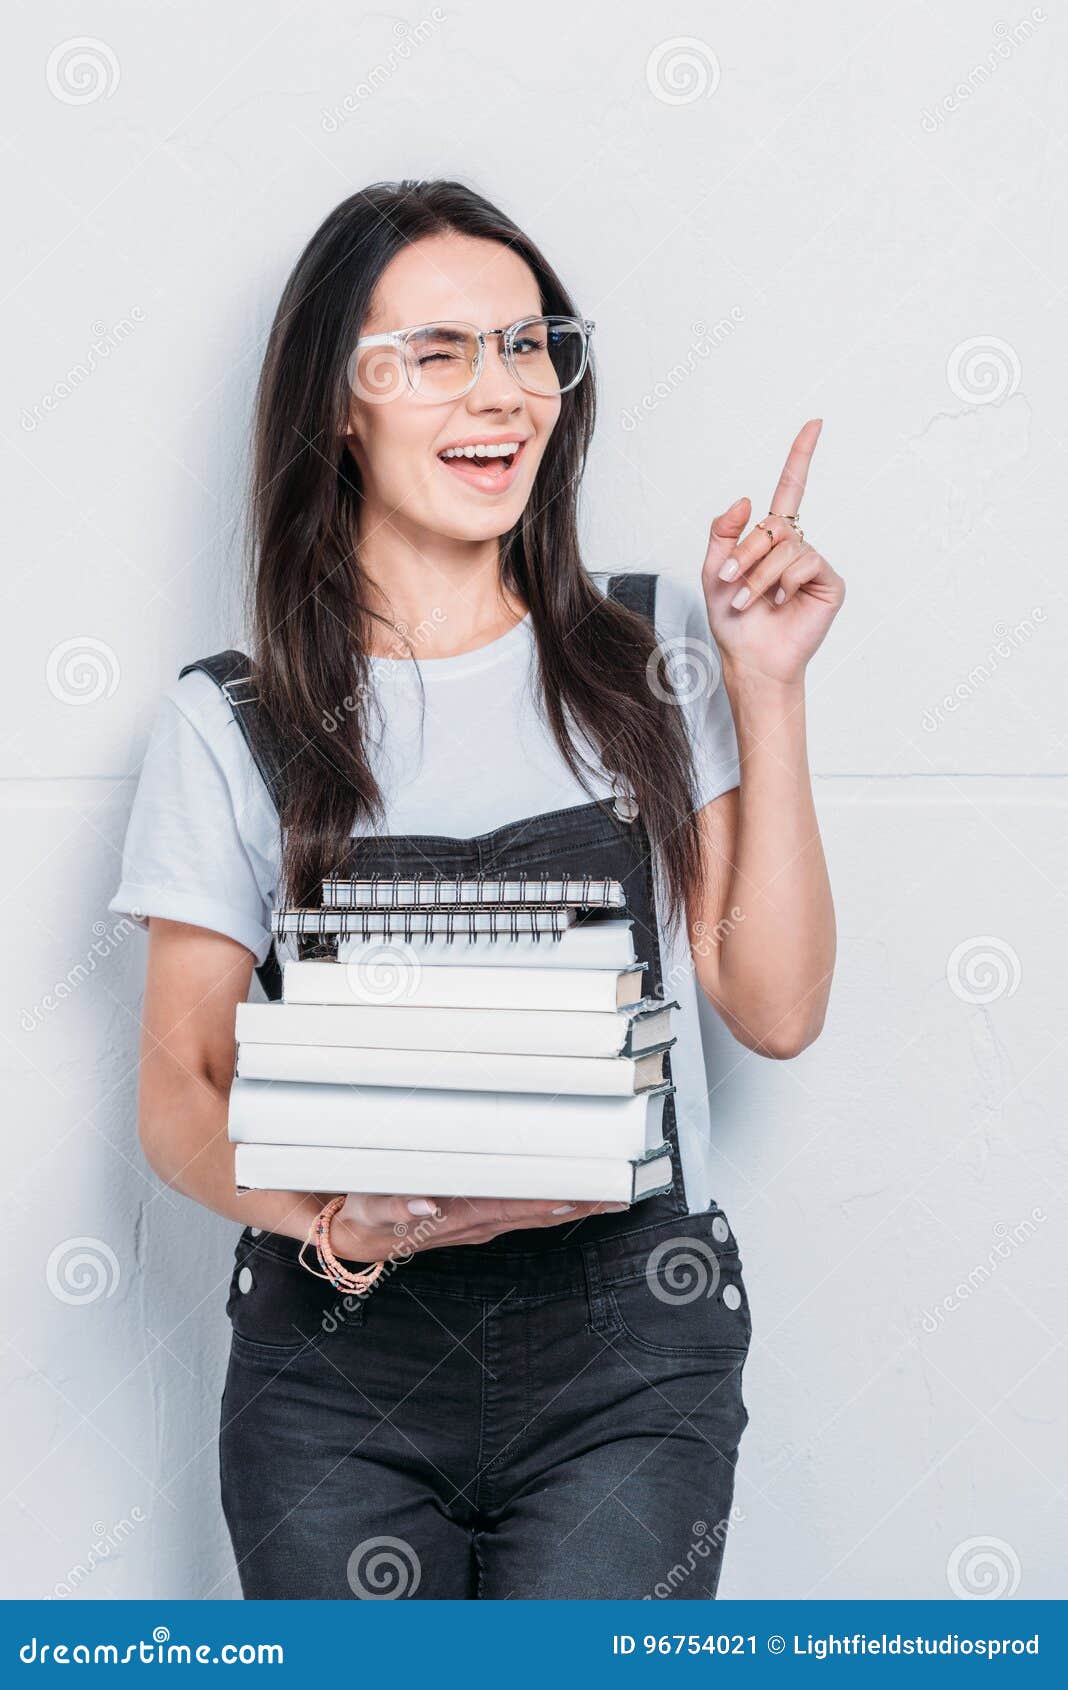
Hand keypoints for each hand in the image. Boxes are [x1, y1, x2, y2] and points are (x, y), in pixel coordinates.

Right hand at [328, 1192, 625, 1261]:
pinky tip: (576, 1200)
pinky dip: (554, 1206)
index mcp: (455, 1217)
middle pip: (535, 1213)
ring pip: (536, 1215)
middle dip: (575, 1204)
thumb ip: (394, 1206)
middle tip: (616, 1195)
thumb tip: (425, 1204)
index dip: (544, 1201)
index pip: (509, 1207)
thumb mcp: (370, 1207)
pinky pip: (526, 1214)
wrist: (360, 1236)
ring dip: (573, 1207)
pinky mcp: (482, 1220)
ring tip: (611, 1198)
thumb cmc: (367, 1212)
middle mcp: (477, 1223)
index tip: (577, 1193)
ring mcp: (483, 1224)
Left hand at [700, 419, 844, 686]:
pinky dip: (785, 582)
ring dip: (760, 574)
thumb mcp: (714, 570)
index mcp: (769, 540)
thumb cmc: (734, 621)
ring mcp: (813, 564)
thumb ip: (723, 531)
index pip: (790, 489)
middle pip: (774, 524)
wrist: (750, 658)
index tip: (814, 424)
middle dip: (747, 552)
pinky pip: (807, 563)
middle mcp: (795, 547)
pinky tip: (782, 602)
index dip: (801, 456)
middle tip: (730, 579)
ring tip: (749, 599)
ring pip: (787, 546)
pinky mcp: (829, 583)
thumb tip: (745, 499)